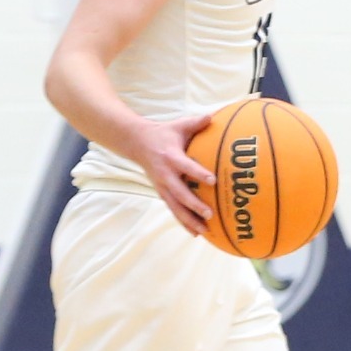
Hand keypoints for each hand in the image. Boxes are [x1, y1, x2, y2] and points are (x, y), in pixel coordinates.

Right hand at [138, 114, 216, 235]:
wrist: (136, 143)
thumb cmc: (163, 133)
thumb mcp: (178, 125)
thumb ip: (197, 123)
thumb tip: (214, 117)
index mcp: (171, 157)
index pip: (186, 167)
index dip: (198, 174)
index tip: (213, 181)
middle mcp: (165, 175)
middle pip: (180, 193)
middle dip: (194, 205)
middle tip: (210, 213)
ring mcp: (162, 186)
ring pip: (176, 207)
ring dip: (190, 220)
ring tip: (205, 231)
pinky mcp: (162, 193)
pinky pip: (174, 210)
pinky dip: (184, 222)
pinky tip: (196, 234)